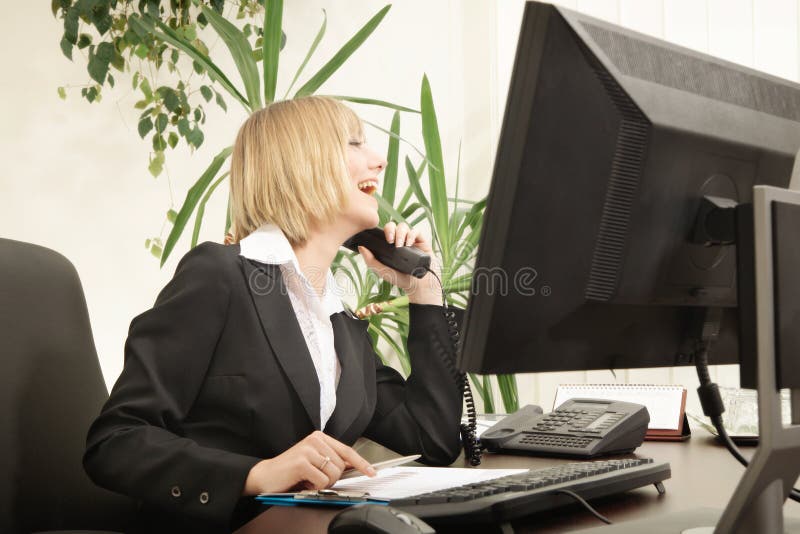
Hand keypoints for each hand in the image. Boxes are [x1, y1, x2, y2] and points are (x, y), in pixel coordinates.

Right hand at [242, 431, 375, 494]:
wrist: (265, 476)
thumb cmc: (290, 471)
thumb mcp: (313, 462)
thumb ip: (332, 461)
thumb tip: (354, 467)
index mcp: (319, 438)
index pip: (347, 450)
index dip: (361, 463)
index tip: (371, 472)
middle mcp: (315, 440)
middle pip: (342, 465)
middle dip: (332, 478)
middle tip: (315, 478)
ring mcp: (308, 449)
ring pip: (334, 473)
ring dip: (323, 483)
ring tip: (308, 480)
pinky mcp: (302, 462)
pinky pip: (322, 480)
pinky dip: (314, 486)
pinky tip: (303, 482)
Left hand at [357, 222, 442, 304]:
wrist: (418, 286)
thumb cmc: (400, 279)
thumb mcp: (383, 271)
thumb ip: (371, 261)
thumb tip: (361, 247)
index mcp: (389, 245)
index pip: (385, 231)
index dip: (383, 230)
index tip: (384, 240)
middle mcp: (400, 240)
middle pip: (394, 225)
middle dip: (390, 229)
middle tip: (390, 240)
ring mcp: (411, 240)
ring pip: (404, 226)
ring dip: (400, 233)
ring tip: (400, 245)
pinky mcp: (422, 242)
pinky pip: (416, 231)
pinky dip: (411, 235)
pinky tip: (409, 244)